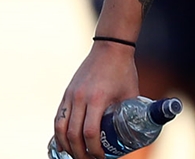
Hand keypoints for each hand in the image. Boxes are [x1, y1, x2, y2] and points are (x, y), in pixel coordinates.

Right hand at [55, 41, 138, 158]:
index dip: (94, 149)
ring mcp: (70, 96)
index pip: (91, 132)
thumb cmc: (124, 71)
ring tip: (75, 155)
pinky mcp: (66, 94)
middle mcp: (80, 98)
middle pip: (73, 134)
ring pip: (60, 127)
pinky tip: (64, 142)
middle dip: (79, 152)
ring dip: (66, 145)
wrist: (110, 48)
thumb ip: (130, 112)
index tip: (101, 157)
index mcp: (98, 99)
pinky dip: (58, 133)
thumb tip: (136, 132)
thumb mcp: (131, 92)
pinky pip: (57, 117)